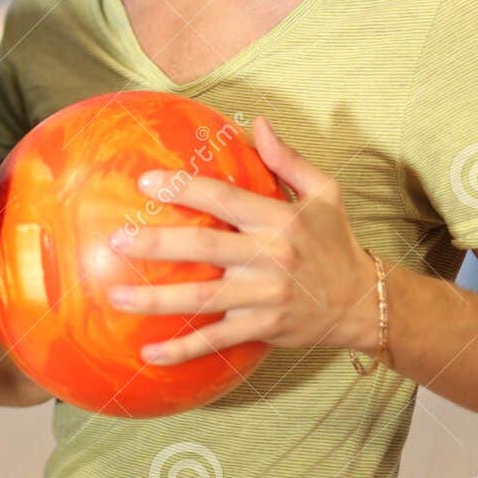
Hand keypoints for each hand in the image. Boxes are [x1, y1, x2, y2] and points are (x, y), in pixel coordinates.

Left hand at [104, 115, 380, 365]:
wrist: (361, 302)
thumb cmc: (335, 242)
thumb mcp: (325, 193)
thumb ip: (289, 159)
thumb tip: (258, 123)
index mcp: (279, 220)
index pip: (224, 199)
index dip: (184, 188)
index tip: (146, 181)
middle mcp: (270, 258)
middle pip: (205, 248)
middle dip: (158, 244)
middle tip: (117, 240)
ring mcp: (264, 297)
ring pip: (203, 298)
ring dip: (157, 299)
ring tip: (116, 295)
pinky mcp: (262, 328)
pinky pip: (217, 340)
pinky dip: (182, 350)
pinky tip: (148, 353)